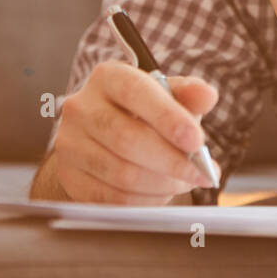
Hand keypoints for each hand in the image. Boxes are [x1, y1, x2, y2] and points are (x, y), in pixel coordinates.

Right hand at [51, 60, 220, 204]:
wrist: (103, 136)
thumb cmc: (142, 112)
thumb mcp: (166, 96)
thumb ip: (189, 94)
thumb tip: (207, 95)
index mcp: (108, 77)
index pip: (136, 93)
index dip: (168, 118)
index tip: (196, 141)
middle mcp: (81, 107)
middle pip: (127, 139)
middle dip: (172, 161)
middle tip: (201, 173)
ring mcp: (70, 143)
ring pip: (121, 173)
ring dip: (162, 184)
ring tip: (185, 181)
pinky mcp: (69, 176)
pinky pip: (111, 197)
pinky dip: (145, 200)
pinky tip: (162, 193)